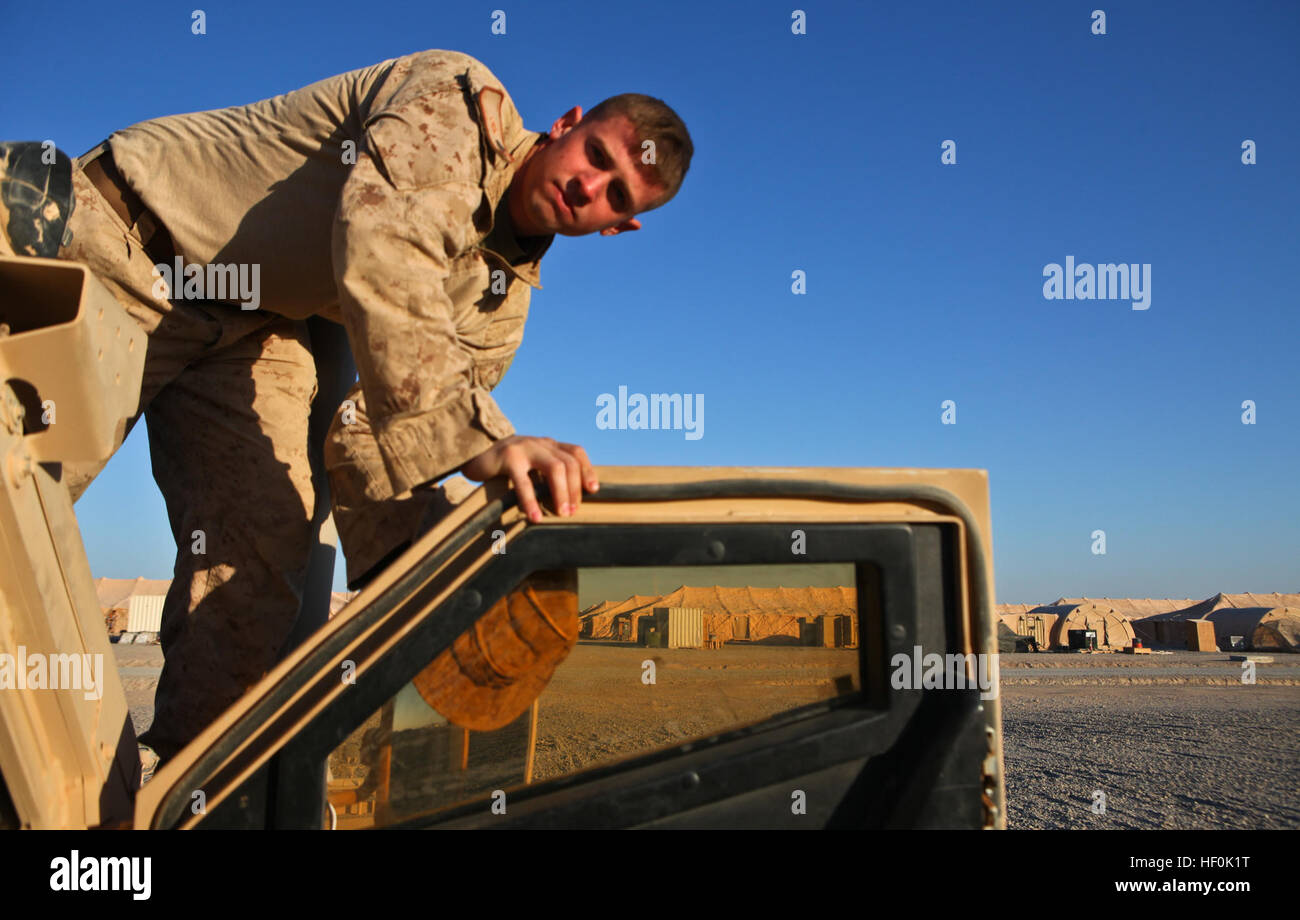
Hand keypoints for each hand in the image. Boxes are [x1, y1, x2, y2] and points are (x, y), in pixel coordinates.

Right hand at [460, 436, 597, 521]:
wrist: (470, 454)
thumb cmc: (503, 466)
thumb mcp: (528, 465)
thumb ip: (544, 473)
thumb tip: (567, 501)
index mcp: (547, 444)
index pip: (576, 452)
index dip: (587, 470)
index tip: (593, 490)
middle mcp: (539, 443)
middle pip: (568, 462)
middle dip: (575, 488)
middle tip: (571, 511)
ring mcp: (524, 447)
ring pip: (554, 468)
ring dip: (561, 493)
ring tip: (562, 513)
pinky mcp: (508, 457)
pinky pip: (524, 481)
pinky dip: (532, 500)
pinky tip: (535, 516)